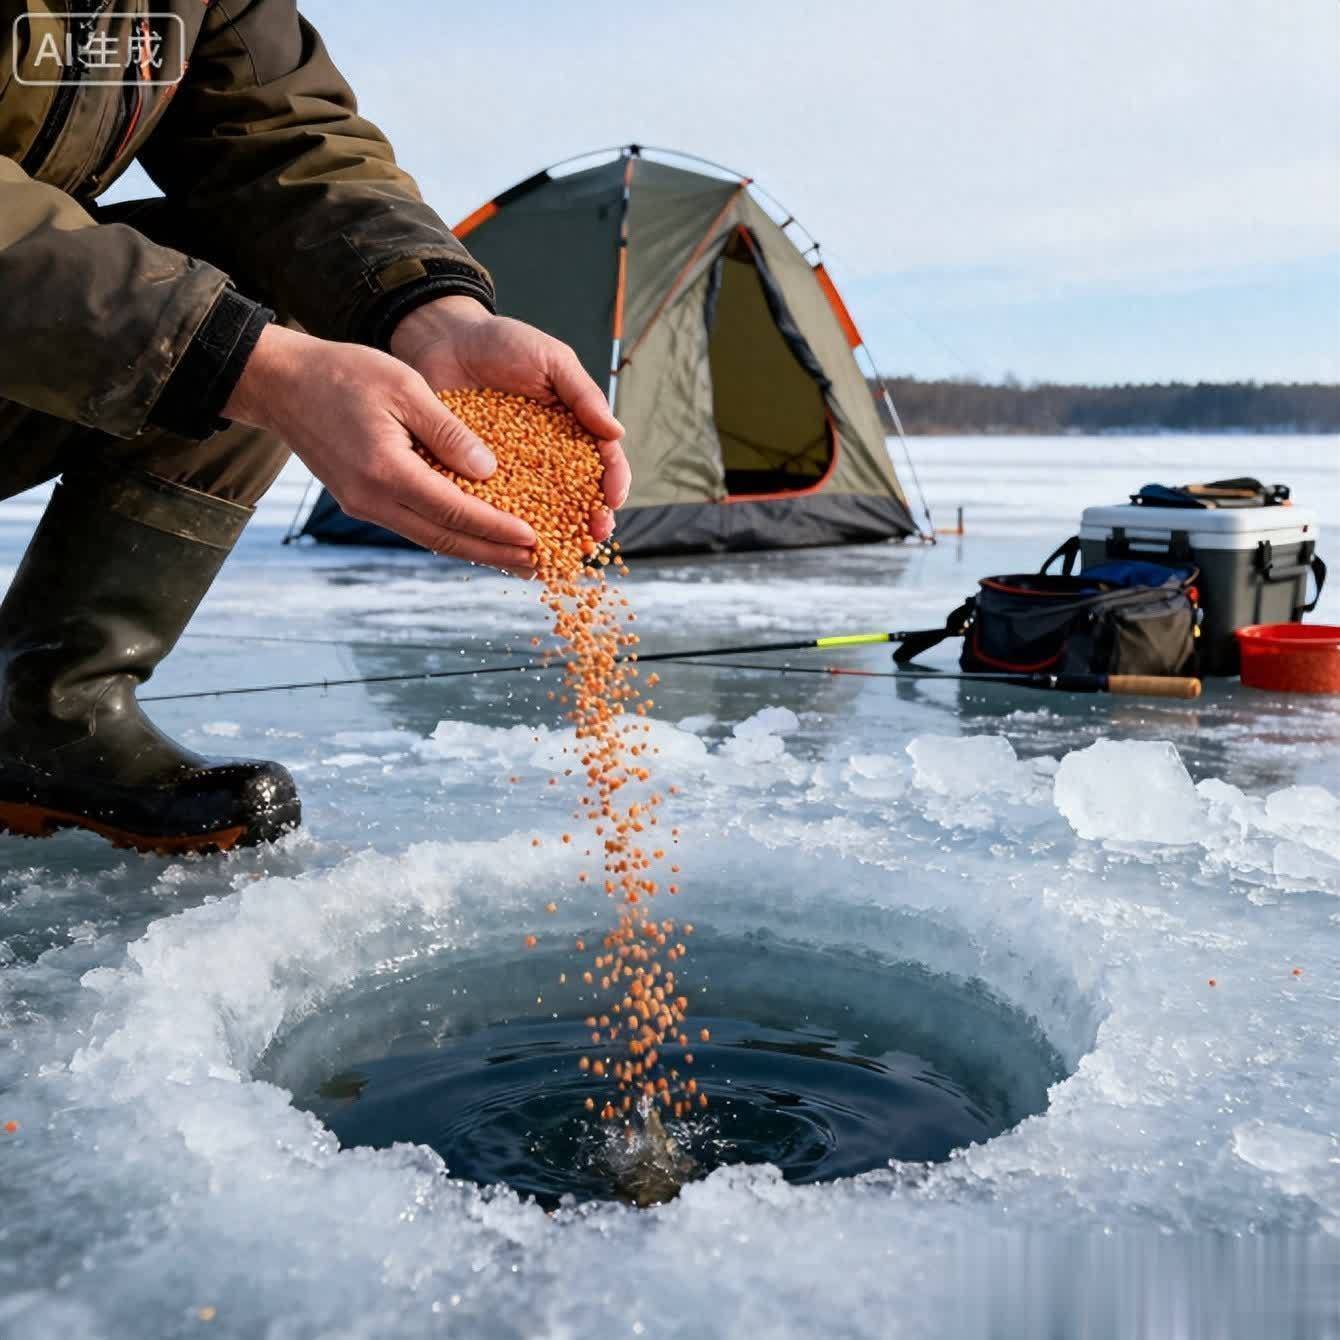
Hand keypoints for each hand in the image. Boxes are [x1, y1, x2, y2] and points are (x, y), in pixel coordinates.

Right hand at [223, 324, 537, 576]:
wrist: (281, 383)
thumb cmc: (343, 373)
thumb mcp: (405, 387)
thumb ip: (449, 432)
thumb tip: (490, 473)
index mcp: (387, 471)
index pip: (455, 510)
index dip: (498, 528)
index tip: (535, 539)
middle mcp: (374, 499)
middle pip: (446, 538)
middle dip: (495, 554)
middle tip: (539, 564)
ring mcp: (364, 505)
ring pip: (430, 538)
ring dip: (475, 550)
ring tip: (516, 559)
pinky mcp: (362, 502)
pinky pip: (415, 526)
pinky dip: (449, 534)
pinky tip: (476, 536)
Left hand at [389, 296, 629, 542]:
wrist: (442, 341)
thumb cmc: (501, 343)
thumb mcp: (551, 359)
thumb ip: (583, 394)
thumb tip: (617, 432)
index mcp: (573, 431)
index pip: (603, 463)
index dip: (613, 483)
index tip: (612, 500)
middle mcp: (547, 459)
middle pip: (577, 498)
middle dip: (588, 521)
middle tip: (591, 538)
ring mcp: (512, 472)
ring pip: (537, 513)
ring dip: (549, 537)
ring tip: (555, 552)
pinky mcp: (474, 479)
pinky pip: (490, 509)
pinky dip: (500, 529)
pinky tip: (506, 544)